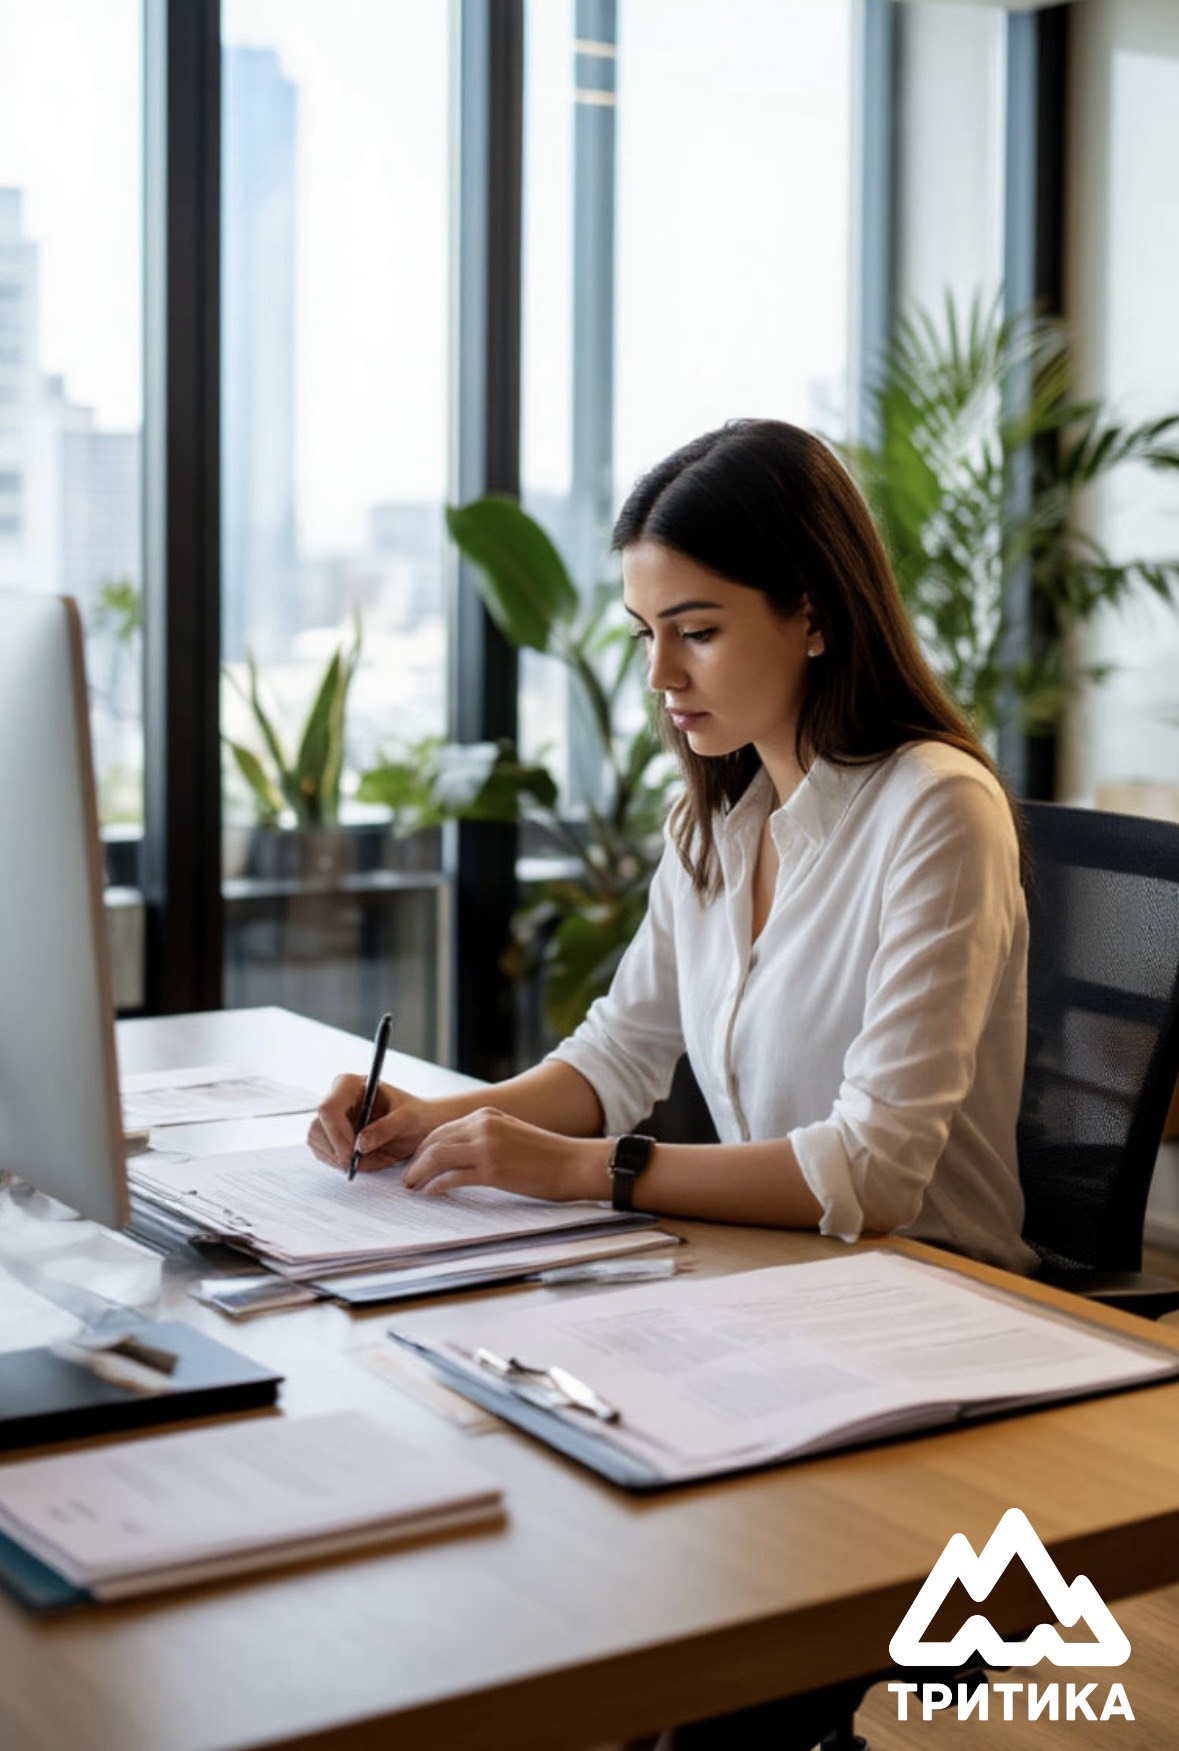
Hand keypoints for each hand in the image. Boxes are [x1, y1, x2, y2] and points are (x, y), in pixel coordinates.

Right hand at [307, 1075, 443, 1172]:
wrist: (419, 1127)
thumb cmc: (416, 1117)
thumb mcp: (408, 1120)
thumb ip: (386, 1128)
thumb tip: (360, 1144)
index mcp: (350, 1085)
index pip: (328, 1109)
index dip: (337, 1134)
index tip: (354, 1155)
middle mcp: (336, 1098)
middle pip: (317, 1128)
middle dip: (337, 1151)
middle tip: (359, 1164)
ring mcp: (331, 1118)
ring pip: (316, 1142)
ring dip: (339, 1159)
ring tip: (369, 1159)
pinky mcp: (330, 1135)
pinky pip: (323, 1153)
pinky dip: (340, 1163)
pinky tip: (363, 1159)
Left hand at [401, 1107, 607, 1202]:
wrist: (573, 1163)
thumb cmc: (546, 1155)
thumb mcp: (511, 1134)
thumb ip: (484, 1137)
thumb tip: (458, 1156)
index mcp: (487, 1115)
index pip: (442, 1129)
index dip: (424, 1148)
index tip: (416, 1162)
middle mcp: (483, 1126)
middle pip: (434, 1141)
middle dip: (416, 1160)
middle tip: (407, 1178)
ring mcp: (486, 1147)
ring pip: (438, 1157)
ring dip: (419, 1173)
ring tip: (412, 1187)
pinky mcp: (492, 1170)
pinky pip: (452, 1177)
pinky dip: (436, 1186)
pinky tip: (431, 1193)